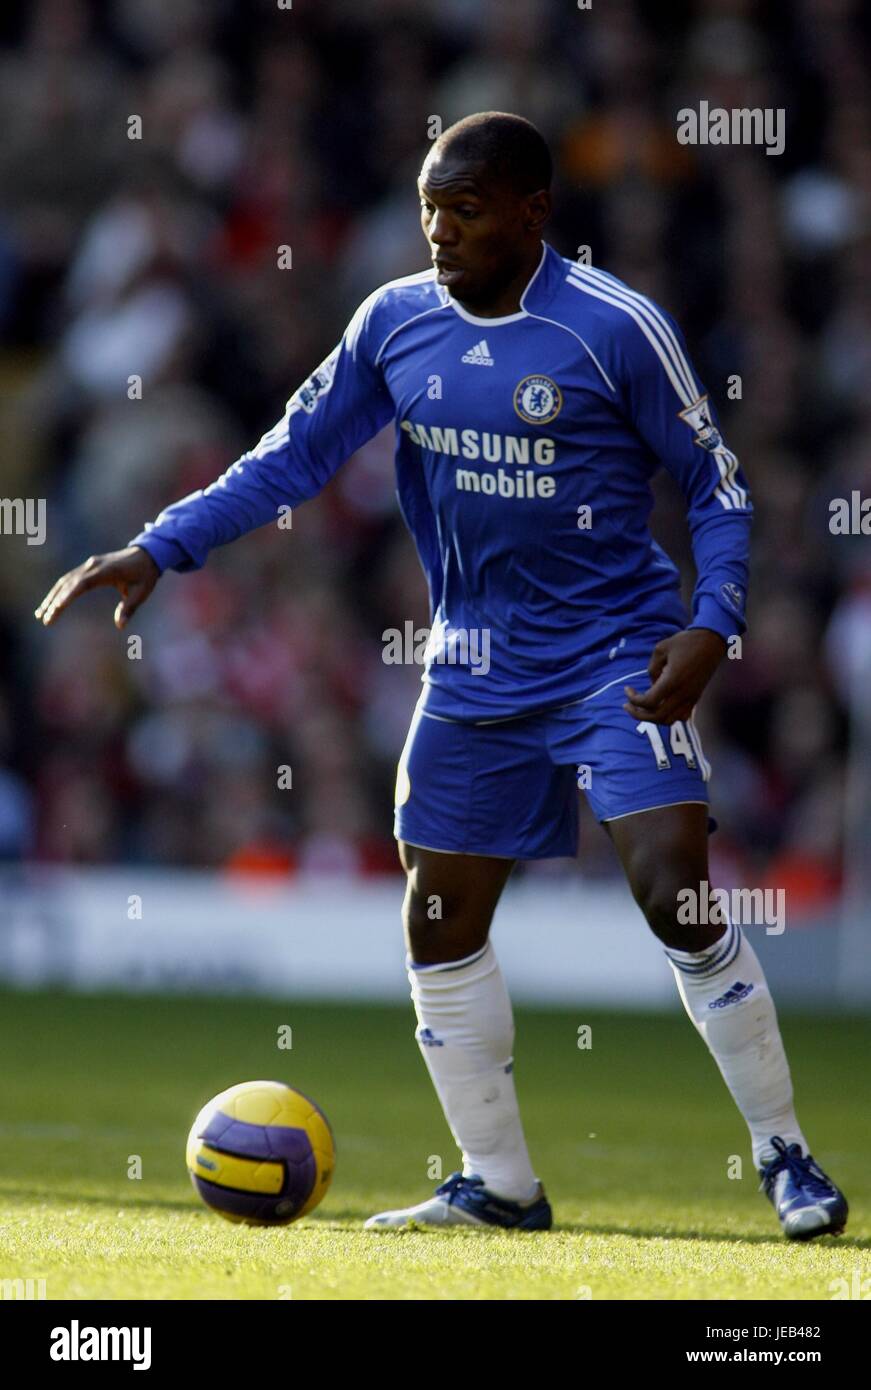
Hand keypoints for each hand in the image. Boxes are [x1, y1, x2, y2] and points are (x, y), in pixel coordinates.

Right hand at [34, 546, 160, 630]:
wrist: (146, 554)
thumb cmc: (145, 575)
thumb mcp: (142, 592)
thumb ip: (130, 608)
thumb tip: (120, 626)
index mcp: (107, 571)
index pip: (83, 584)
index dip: (69, 595)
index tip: (57, 608)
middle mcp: (93, 566)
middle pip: (69, 584)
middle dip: (55, 602)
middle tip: (45, 620)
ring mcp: (89, 565)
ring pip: (65, 581)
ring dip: (52, 597)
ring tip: (40, 614)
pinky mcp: (87, 568)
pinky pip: (69, 579)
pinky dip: (58, 591)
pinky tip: (51, 604)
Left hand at [623, 628, 726, 724]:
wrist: (712, 641)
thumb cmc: (685, 642)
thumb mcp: (661, 649)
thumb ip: (652, 669)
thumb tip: (652, 685)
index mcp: (672, 680)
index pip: (649, 702)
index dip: (633, 700)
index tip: (627, 689)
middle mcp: (683, 693)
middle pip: (657, 717)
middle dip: (638, 714)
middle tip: (628, 706)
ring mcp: (691, 697)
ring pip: (669, 720)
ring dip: (653, 718)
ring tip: (642, 708)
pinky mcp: (696, 697)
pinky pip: (681, 716)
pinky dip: (668, 716)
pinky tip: (661, 706)